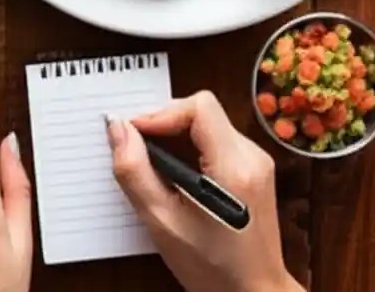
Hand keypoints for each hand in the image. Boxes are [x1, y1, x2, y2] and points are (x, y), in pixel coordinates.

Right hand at [108, 91, 303, 291]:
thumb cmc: (212, 266)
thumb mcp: (162, 221)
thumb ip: (135, 171)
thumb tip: (118, 129)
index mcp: (234, 167)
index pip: (198, 107)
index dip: (160, 113)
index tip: (133, 135)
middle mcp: (252, 157)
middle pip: (201, 112)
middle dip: (164, 125)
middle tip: (137, 152)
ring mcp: (257, 163)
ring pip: (207, 125)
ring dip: (175, 137)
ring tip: (154, 169)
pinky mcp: (254, 170)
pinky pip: (215, 141)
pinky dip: (189, 149)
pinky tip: (175, 178)